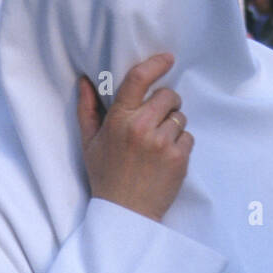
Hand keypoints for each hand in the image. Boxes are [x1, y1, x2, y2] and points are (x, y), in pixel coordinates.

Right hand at [77, 55, 192, 221]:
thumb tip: (85, 81)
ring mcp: (162, 143)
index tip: (167, 58)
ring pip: (180, 116)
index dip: (156, 64)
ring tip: (159, 143)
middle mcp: (141, 128)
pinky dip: (181, 144)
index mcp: (119, 120)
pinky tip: (166, 157)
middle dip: (167, 102)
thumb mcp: (89, 144)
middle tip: (159, 116)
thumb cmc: (106, 177)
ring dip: (173, 125)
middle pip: (168, 95)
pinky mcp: (178, 158)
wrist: (126, 213)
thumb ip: (87, 110)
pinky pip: (188, 137)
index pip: (139, 79)